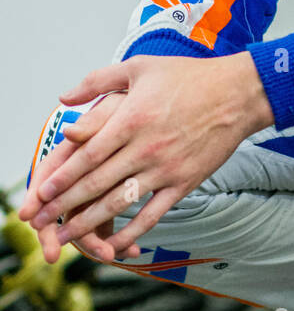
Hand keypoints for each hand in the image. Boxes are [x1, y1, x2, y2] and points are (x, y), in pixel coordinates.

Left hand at [19, 53, 272, 261]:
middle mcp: (146, 147)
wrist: (237, 93)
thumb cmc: (188, 77)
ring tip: (65, 235)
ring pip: (120, 202)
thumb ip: (98, 81)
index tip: (42, 192)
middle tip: (40, 221)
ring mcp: (166, 168)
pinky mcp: (184, 182)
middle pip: (97, 183)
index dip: (63, 177)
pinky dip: (132, 231)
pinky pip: (153, 213)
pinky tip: (114, 243)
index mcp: (131, 118)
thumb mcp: (139, 67)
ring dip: (89, 222)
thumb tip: (64, 99)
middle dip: (64, 205)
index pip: (87, 155)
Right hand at [24, 95, 128, 263]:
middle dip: (55, 236)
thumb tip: (71, 132)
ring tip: (109, 255)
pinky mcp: (116, 203)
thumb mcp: (114, 111)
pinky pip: (112, 229)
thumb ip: (94, 124)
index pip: (45, 181)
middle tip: (53, 255)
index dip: (34, 200)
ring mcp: (95, 194)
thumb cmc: (131, 110)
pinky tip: (134, 251)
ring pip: (86, 226)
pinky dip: (121, 242)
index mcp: (71, 157)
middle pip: (59, 212)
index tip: (27, 216)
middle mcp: (78, 180)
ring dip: (95, 244)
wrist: (162, 119)